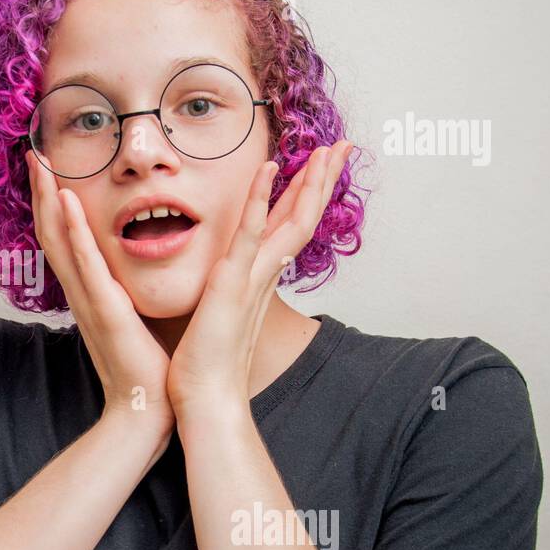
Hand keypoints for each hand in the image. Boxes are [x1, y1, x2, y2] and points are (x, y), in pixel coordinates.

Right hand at [26, 151, 173, 437]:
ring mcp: (88, 300)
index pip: (64, 238)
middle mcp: (80, 292)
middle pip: (51, 231)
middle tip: (34, 151)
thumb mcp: (133, 319)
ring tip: (41, 163)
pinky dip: (74, 231)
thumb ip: (125, 294)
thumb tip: (129, 276)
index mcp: (89, 292)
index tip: (50, 167)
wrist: (145, 409)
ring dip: (49, 199)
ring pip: (59, 240)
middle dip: (41, 190)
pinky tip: (68, 201)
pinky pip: (85, 264)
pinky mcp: (104, 310)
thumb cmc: (146, 369)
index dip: (53, 201)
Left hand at [167, 141, 354, 417]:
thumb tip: (222, 280)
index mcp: (260, 280)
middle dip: (323, 181)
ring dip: (309, 182)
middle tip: (344, 146)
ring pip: (289, 221)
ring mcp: (252, 278)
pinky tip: (268, 170)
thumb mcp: (218, 316)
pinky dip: (260, 201)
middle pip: (303, 218)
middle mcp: (264, 276)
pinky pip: (250, 234)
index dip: (307, 196)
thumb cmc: (206, 366)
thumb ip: (223, 293)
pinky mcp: (232, 283)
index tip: (322, 166)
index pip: (290, 228)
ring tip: (327, 150)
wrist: (207, 402)